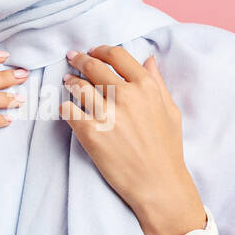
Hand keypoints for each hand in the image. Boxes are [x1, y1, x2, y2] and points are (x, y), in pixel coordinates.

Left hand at [59, 45, 205, 234]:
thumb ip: (157, 83)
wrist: (158, 183)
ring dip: (70, 81)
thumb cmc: (167, 149)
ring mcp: (106, 114)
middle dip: (80, 59)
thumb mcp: (170, 111)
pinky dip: (64, 107)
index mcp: (145, 87)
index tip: (93, 51)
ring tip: (67, 81)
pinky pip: (68, 110)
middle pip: (94, 67)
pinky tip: (65, 108)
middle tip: (72, 58)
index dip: (101, 50)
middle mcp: (125, 96)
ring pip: (78, 86)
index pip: (117, 56)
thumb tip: (147, 60)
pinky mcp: (90, 133)